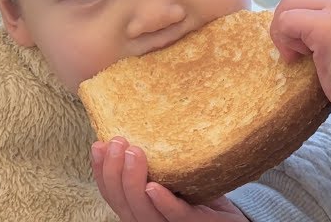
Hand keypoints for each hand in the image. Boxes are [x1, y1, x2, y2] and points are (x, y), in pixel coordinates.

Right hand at [91, 138, 248, 221]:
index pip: (112, 193)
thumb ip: (154, 160)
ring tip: (133, 152)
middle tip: (117, 141)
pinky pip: (175, 215)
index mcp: (139, 207)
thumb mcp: (171, 174)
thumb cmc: (198, 193)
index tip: (98, 144)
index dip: (100, 171)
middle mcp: (148, 219)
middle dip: (114, 171)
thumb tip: (135, 119)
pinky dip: (162, 202)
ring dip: (132, 182)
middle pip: (122, 202)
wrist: (232, 219)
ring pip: (142, 210)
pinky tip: (153, 187)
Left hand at [271, 0, 330, 129]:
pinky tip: (296, 59)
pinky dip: (283, 39)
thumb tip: (306, 30)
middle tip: (292, 47)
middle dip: (287, 17)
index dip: (301, 11)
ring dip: (283, 30)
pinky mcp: (324, 26)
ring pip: (290, 5)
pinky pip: (286, 21)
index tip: (304, 40)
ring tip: (297, 55)